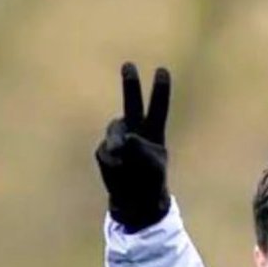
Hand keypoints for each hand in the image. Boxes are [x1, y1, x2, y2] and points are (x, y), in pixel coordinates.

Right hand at [94, 62, 171, 231]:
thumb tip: (123, 139)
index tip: (162, 71)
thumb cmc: (150, 182)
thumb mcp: (153, 166)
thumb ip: (140, 148)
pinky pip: (105, 151)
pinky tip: (117, 171)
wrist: (134, 201)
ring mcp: (119, 140)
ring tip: (124, 160)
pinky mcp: (105, 152)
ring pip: (115, 130)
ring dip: (118, 142)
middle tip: (128, 65)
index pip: (158, 108)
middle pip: (133, 104)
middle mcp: (136, 130)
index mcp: (154, 132)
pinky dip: (111, 161)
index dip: (160, 90)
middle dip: (130, 85)